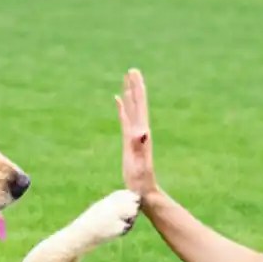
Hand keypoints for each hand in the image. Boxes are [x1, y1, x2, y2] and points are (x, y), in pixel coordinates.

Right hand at [115, 68, 158, 195]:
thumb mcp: (140, 162)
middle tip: (132, 70)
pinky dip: (122, 108)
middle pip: (137, 104)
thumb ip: (140, 146)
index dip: (137, 90)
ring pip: (131, 109)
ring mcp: (134, 135)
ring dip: (129, 94)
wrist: (144, 191)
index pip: (140, 106)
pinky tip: (118, 101)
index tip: (134, 74)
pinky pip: (124, 119)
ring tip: (126, 80)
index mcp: (141, 132)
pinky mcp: (128, 141)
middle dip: (135, 86)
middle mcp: (139, 131)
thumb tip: (142, 131)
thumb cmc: (141, 180)